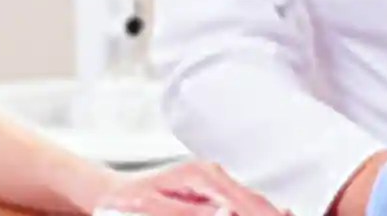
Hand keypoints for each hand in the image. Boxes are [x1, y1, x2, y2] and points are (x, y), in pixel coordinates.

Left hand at [93, 161, 286, 215]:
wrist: (114, 195)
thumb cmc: (128, 203)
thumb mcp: (154, 209)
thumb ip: (190, 214)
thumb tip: (226, 213)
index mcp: (201, 175)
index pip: (244, 201)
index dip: (263, 214)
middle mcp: (213, 174)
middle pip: (254, 201)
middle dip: (270, 213)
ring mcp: (215, 182)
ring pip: (251, 202)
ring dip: (264, 212)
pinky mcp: (214, 192)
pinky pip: (242, 203)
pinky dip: (255, 211)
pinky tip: (272, 214)